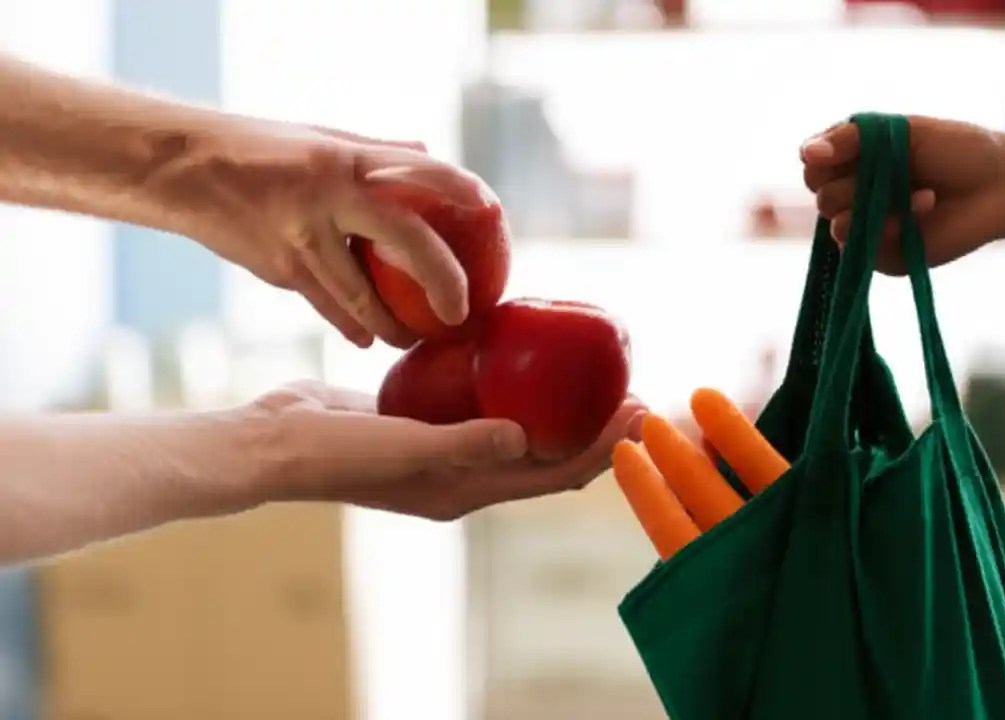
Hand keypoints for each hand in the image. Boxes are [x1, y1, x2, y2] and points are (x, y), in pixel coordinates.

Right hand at [185, 119, 497, 347]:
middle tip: (458, 312)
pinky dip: (350, 324)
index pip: (419, 170)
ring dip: (393, 324)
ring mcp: (303, 234)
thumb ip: (377, 151)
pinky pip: (326, 304)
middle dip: (440, 278)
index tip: (491, 211)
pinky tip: (367, 339)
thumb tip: (426, 153)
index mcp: (347, 156)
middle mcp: (330, 194)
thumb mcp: (321, 137)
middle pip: (404, 239)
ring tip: (413, 340)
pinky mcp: (280, 267)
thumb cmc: (259, 147)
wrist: (180, 167)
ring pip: (362, 294)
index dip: (459, 188)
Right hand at [230, 381, 647, 520]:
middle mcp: (464, 474)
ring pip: (519, 426)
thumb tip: (529, 437)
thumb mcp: (404, 446)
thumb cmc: (335, 453)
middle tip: (632, 386)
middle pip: (548, 453)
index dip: (602, 448)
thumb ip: (465, 443)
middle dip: (593, 427)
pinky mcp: (423, 420)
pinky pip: (481, 402)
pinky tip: (521, 353)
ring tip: (591, 369)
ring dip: (558, 405)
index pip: (554, 474)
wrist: (271, 443)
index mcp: (468, 490)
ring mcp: (443, 447)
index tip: (641, 412)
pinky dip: (511, 385)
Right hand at [800, 116, 1004, 273]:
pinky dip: (889, 231)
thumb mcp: (899, 130)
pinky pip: (862, 252)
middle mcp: (858, 196)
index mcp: (857, 162)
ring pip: (836, 227)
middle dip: (853, 184)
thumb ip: (849, 139)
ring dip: (873, 207)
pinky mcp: (886, 258)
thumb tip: (803, 153)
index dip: (824, 161)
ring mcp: (871, 229)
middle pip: (821, 198)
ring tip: (916, 192)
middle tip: (890, 173)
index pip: (814, 168)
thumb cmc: (957, 150)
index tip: (848, 151)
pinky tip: (922, 212)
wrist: (1003, 185)